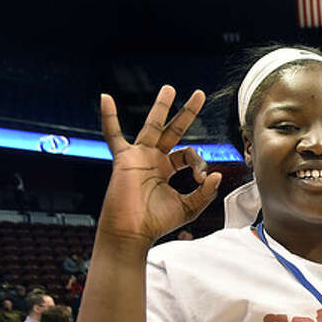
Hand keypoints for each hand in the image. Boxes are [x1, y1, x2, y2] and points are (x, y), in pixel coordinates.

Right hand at [99, 86, 221, 246]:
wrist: (133, 231)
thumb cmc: (157, 222)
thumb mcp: (189, 207)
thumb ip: (205, 192)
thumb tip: (216, 175)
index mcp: (167, 170)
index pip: (189, 155)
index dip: (200, 163)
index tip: (202, 179)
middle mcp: (153, 160)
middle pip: (173, 130)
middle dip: (186, 113)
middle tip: (199, 94)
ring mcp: (139, 157)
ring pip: (152, 126)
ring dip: (161, 107)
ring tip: (170, 89)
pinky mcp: (125, 159)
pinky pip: (113, 135)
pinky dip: (109, 118)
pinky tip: (105, 98)